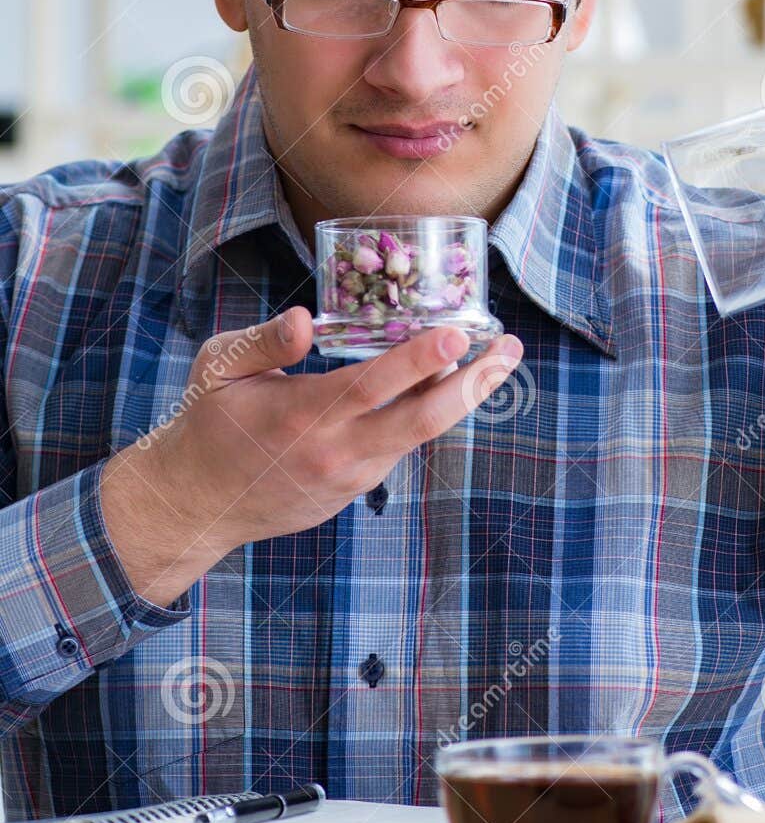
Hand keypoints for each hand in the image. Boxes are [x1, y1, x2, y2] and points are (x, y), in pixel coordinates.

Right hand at [100, 308, 523, 606]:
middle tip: (509, 349)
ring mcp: (351, 476)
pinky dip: (427, 415)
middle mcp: (336, 449)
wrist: (196, 503)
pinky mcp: (355, 489)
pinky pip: (400, 446)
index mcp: (303, 414)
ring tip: (496, 362)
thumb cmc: (208, 421)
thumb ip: (265, 341)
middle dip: (474, 383)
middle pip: (423, 420)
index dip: (421, 359)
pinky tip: (450, 385)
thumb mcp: (219, 368)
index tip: (459, 333)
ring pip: (420, 434)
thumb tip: (308, 320)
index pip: (375, 384)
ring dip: (461, 397)